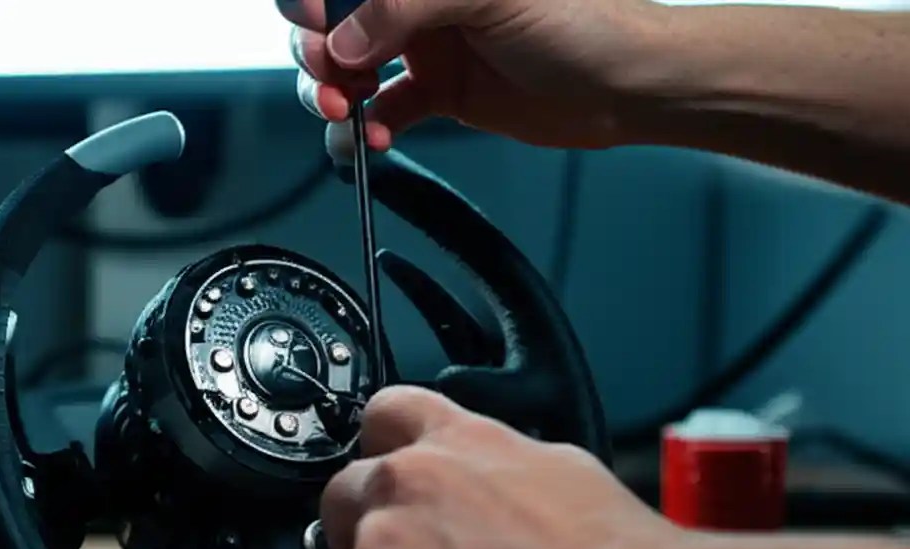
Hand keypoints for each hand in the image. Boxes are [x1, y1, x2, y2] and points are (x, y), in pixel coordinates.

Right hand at [275, 0, 660, 151]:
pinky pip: (381, 112)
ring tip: (349, 110)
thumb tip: (344, 39)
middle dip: (316, 50)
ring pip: (347, 66)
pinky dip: (367, 130)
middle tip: (333, 76)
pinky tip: (376, 138)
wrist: (629, 87)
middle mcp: (419, 2)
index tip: (316, 24)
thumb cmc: (586, 22)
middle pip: (333, 21)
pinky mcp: (439, 93)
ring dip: (333, 92)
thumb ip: (408, 7)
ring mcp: (425, 46)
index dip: (315, 2)